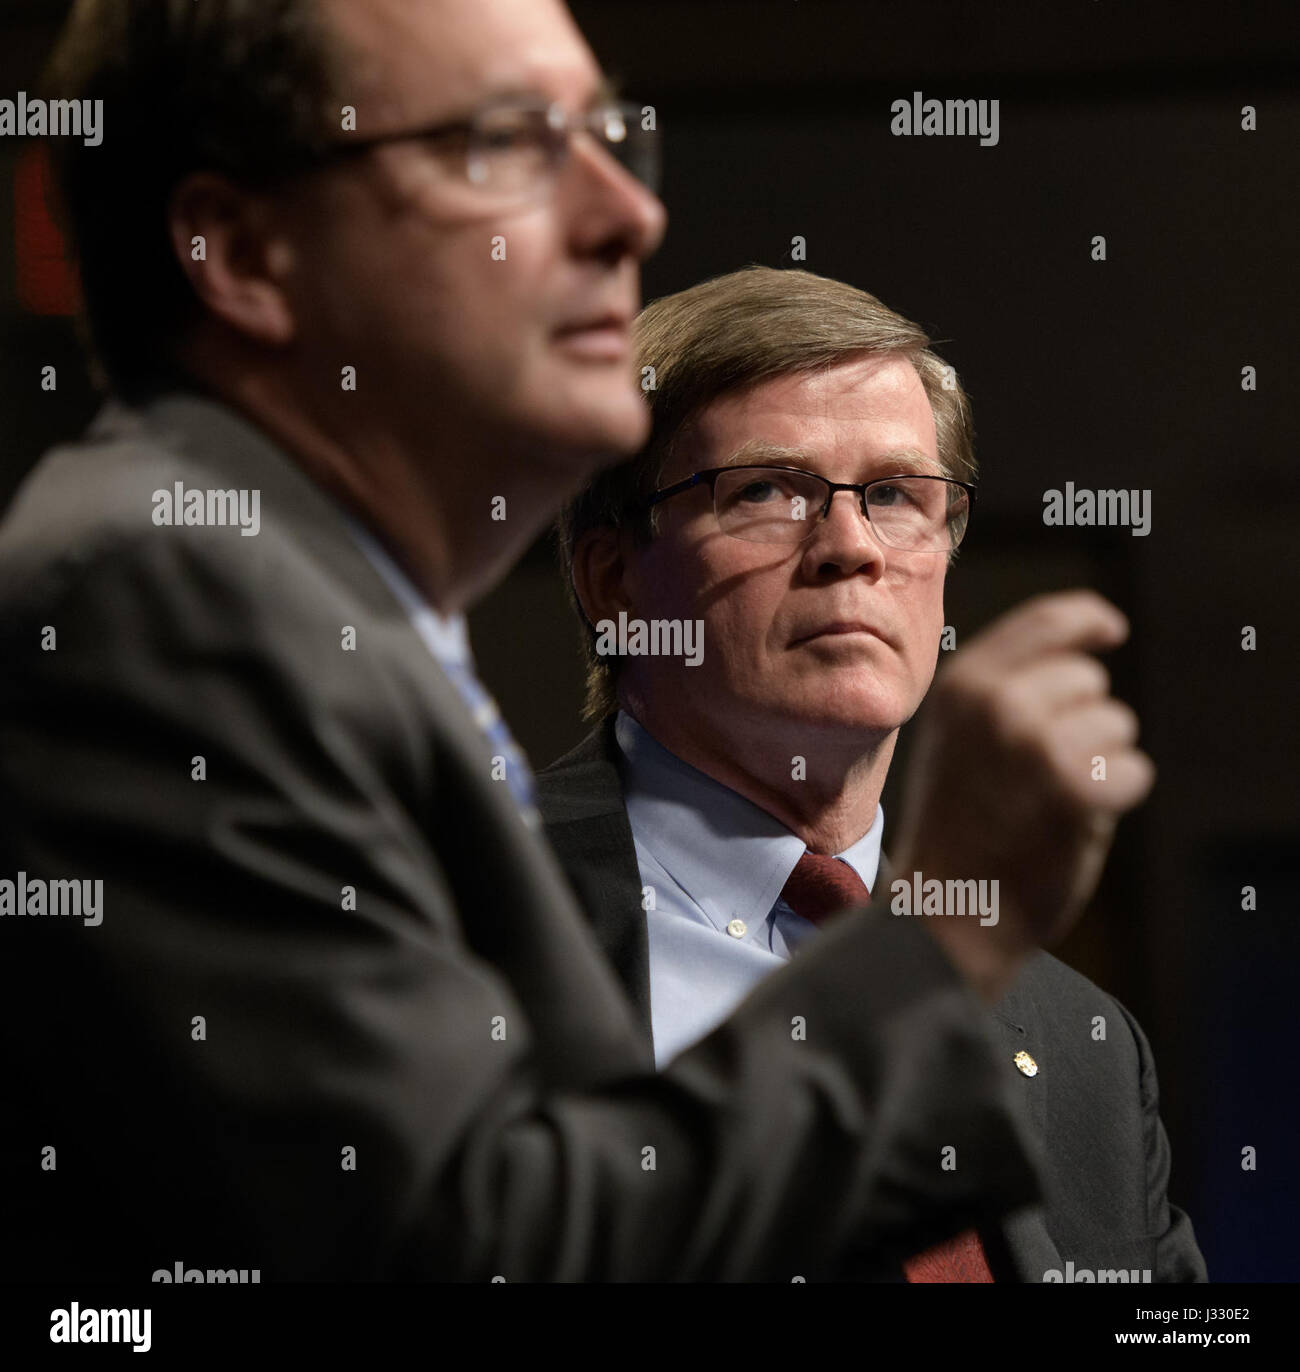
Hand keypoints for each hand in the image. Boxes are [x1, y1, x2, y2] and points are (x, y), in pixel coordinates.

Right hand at [890, 591, 1154, 1002]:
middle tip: (1045, 772)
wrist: (947, 910)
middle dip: (1086, 720)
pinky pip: (1134, 771)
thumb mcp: (955, 738)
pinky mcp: (1076, 788)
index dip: (1087, 619)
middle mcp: (998, 703)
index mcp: (963, 685)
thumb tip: (1082, 653)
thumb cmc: (957, 828)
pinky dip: (1117, 798)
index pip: (1044, 620)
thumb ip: (1002, 691)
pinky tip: (1073, 823)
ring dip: (1102, 761)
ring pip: (1117, 724)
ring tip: (1050, 801)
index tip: (1112, 629)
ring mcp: (1036, 743)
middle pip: (1088, 678)